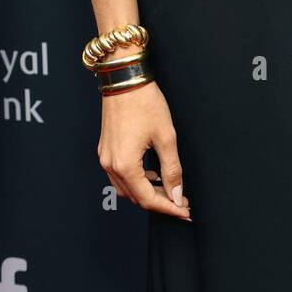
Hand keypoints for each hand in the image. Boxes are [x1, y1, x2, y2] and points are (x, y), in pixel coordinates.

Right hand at [98, 80, 191, 219]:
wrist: (124, 79)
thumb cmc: (145, 103)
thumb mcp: (166, 137)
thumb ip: (172, 170)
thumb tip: (177, 194)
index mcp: (125, 166)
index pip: (149, 199)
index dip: (169, 208)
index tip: (186, 212)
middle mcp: (110, 166)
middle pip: (136, 197)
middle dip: (160, 201)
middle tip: (182, 202)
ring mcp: (105, 158)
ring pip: (127, 189)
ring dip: (147, 192)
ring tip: (170, 190)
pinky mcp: (105, 150)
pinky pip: (120, 175)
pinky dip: (137, 180)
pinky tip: (152, 173)